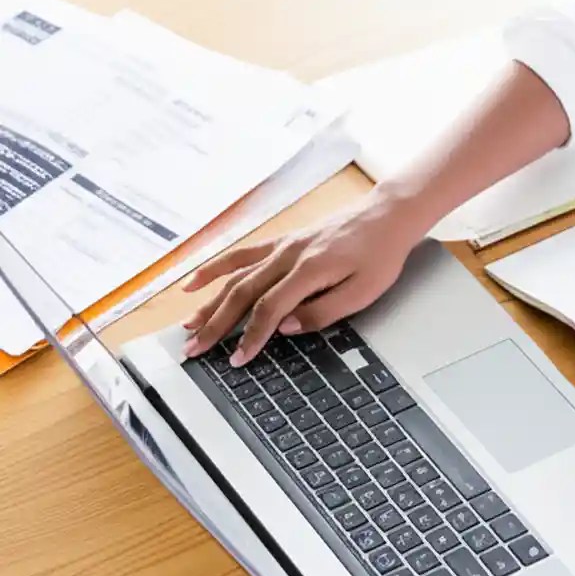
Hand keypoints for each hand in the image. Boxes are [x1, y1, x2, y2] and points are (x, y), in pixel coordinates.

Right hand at [181, 195, 424, 366]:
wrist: (386, 216)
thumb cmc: (380, 255)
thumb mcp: (363, 292)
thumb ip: (323, 311)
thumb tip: (286, 328)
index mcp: (309, 271)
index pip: (269, 309)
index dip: (250, 336)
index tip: (237, 359)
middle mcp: (288, 256)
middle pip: (242, 294)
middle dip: (216, 325)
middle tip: (195, 350)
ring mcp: (281, 246)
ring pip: (235, 277)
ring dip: (208, 302)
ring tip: (188, 326)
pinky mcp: (281, 241)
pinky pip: (240, 255)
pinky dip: (214, 268)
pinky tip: (193, 282)